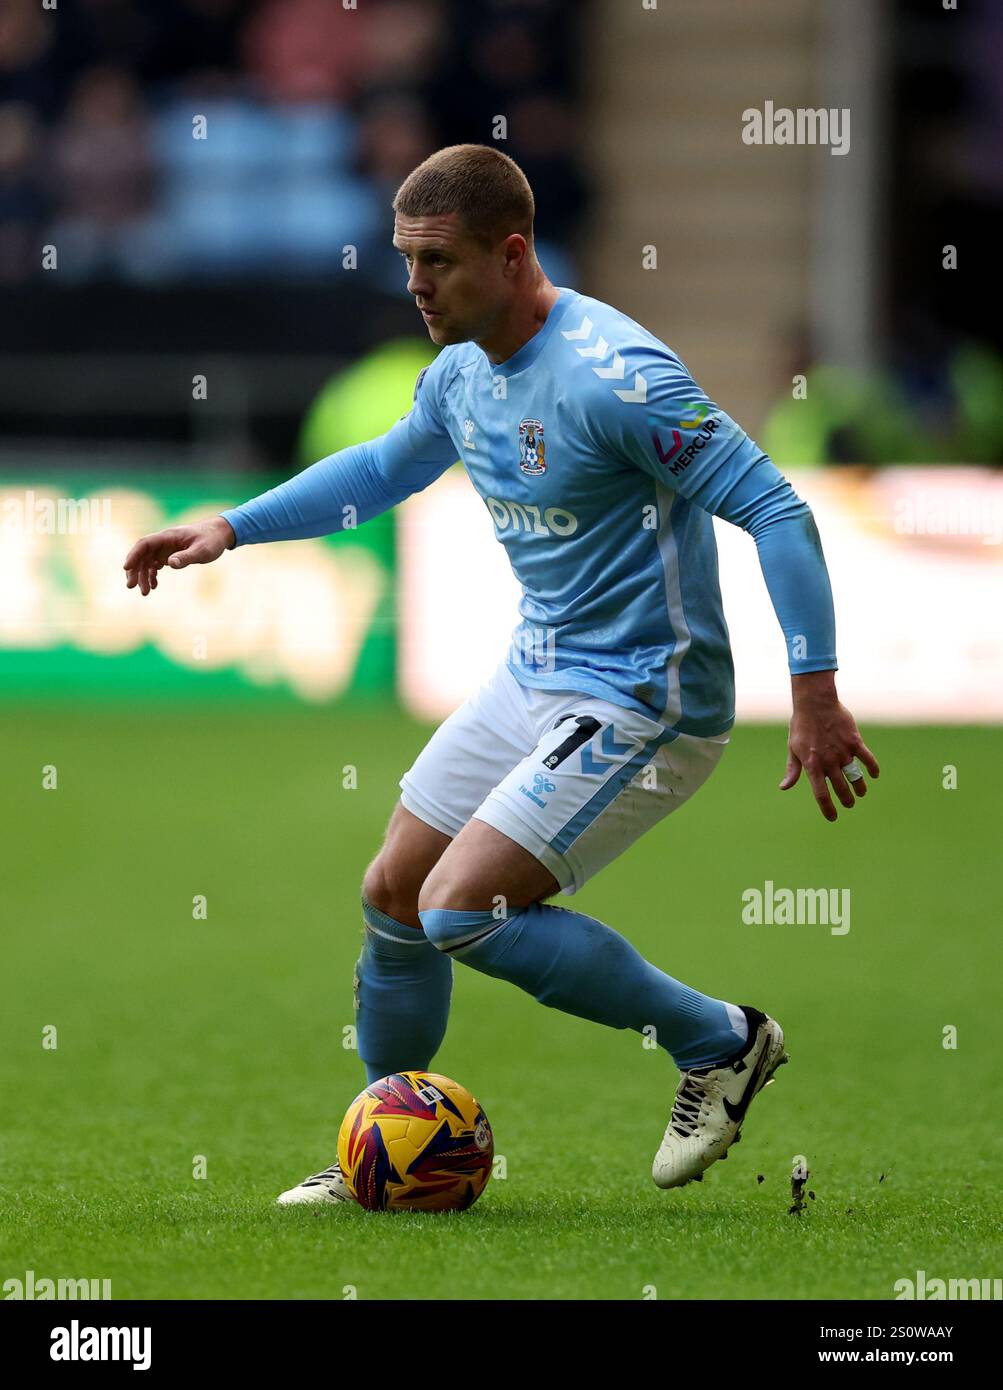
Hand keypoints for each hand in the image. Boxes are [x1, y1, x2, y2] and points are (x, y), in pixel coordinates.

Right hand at [123, 516, 234, 595]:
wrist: (219, 535)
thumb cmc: (211, 540)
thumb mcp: (202, 550)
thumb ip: (186, 557)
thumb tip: (170, 563)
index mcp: (168, 536)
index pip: (144, 543)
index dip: (133, 555)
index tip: (126, 567)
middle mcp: (163, 542)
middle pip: (142, 555)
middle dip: (135, 570)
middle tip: (131, 586)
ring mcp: (165, 549)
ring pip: (147, 562)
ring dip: (142, 576)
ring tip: (145, 592)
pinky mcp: (169, 555)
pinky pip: (155, 565)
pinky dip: (152, 575)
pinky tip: (154, 586)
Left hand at [780, 671, 879, 821]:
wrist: (815, 703)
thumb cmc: (801, 726)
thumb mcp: (793, 748)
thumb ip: (793, 770)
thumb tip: (783, 787)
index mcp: (812, 765)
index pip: (821, 794)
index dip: (828, 809)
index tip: (833, 818)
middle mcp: (829, 762)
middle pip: (841, 790)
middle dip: (846, 800)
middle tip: (849, 804)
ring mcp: (843, 752)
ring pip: (856, 778)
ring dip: (860, 788)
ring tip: (860, 792)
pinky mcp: (855, 742)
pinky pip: (868, 759)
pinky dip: (873, 769)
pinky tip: (874, 775)